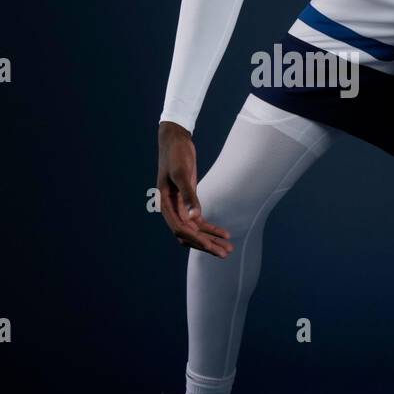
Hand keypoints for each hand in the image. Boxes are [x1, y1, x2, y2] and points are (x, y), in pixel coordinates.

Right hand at [156, 123, 233, 256]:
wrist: (175, 140)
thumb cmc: (176, 154)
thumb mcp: (183, 173)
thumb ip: (189, 196)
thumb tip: (195, 217)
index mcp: (165, 203)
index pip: (180, 229)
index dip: (196, 239)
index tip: (212, 247)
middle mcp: (171, 209)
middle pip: (188, 234)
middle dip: (206, 244)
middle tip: (225, 253)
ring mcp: (179, 206)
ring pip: (195, 230)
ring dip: (210, 239)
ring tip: (228, 248)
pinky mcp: (188, 201)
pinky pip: (198, 220)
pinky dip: (210, 228)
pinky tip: (224, 234)